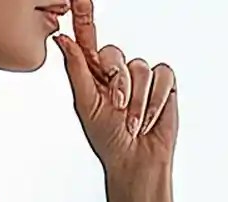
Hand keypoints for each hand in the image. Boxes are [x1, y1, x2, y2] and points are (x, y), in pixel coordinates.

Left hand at [54, 0, 177, 176]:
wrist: (135, 160)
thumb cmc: (107, 139)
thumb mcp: (85, 104)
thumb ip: (77, 69)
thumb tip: (63, 39)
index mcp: (93, 72)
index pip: (88, 37)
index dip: (84, 16)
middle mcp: (118, 70)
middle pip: (116, 54)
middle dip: (117, 83)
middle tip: (117, 108)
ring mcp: (142, 77)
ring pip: (140, 68)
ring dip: (138, 100)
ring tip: (133, 122)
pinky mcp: (164, 85)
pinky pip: (162, 75)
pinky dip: (156, 99)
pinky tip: (149, 117)